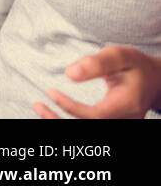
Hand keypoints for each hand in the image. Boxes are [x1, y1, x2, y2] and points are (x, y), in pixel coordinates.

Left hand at [34, 46, 160, 118]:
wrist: (155, 80)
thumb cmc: (135, 65)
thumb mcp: (120, 56)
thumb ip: (97, 63)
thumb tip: (69, 74)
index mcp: (126, 104)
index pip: (94, 115)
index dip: (69, 107)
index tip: (50, 92)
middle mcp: (124, 120)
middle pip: (89, 128)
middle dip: (59, 121)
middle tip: (37, 105)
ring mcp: (120, 124)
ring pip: (89, 129)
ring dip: (61, 122)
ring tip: (40, 109)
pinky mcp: (114, 123)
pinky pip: (90, 125)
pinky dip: (70, 121)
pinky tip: (53, 113)